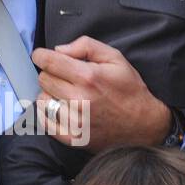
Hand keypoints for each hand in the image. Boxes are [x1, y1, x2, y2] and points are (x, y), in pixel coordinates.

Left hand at [32, 37, 168, 152]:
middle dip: (51, 73)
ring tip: (67, 94)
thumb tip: (58, 50)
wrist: (143, 125)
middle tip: (65, 76)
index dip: (41, 55)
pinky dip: (49, 113)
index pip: (49, 62)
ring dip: (51, 94)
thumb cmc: (129, 90)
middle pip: (43, 79)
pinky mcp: (72, 138)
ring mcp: (74, 122)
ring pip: (42, 100)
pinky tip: (62, 109)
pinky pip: (45, 122)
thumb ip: (86, 46)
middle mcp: (79, 100)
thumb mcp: (115, 58)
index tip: (42, 56)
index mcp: (88, 77)